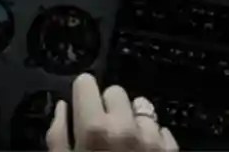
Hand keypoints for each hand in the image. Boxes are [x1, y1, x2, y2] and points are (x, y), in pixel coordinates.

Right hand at [46, 74, 177, 151]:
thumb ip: (58, 135)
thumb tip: (61, 109)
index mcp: (93, 129)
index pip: (86, 83)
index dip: (82, 93)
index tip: (81, 102)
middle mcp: (125, 127)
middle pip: (115, 91)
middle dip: (107, 105)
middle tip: (102, 128)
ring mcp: (151, 138)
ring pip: (142, 107)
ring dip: (132, 119)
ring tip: (125, 140)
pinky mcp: (170, 150)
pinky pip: (161, 130)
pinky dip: (152, 137)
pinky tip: (142, 151)